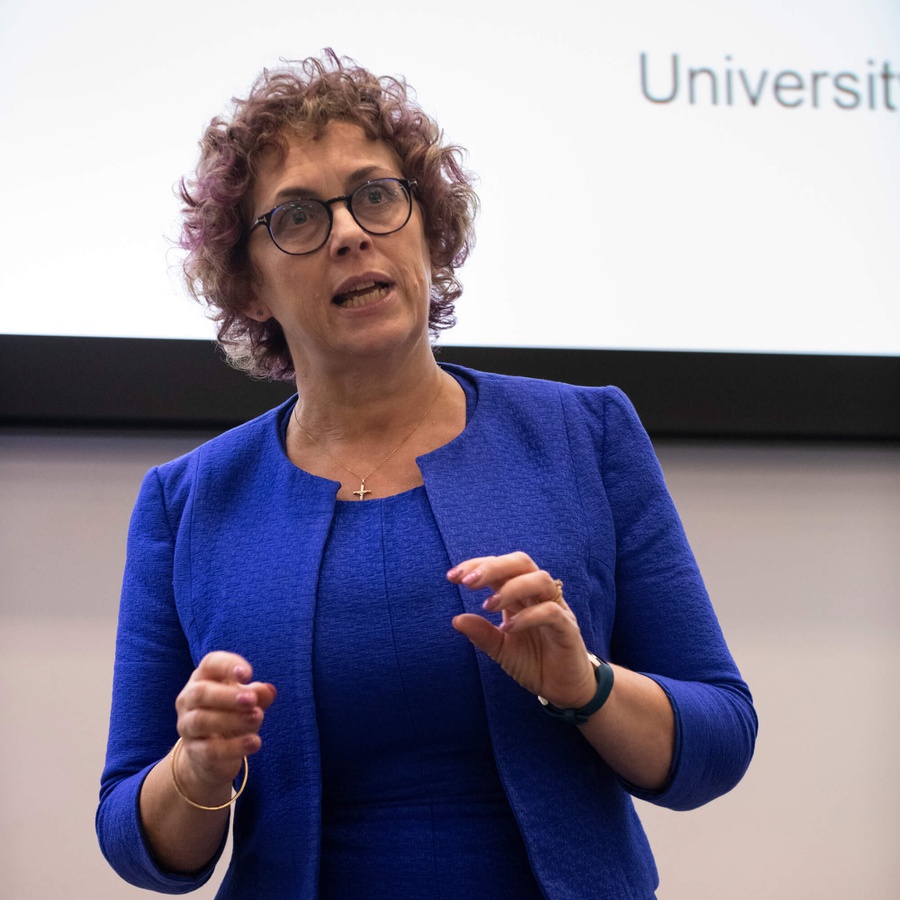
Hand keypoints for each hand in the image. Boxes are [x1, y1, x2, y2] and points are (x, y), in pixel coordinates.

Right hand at [173, 651, 276, 795]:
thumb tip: (269, 691)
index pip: (210, 664)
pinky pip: (210, 750)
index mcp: (203, 678)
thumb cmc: (231, 714)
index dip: (228, 666)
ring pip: (201, 720)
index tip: (248, 674)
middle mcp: (189, 699)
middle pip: (201, 692)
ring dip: (231, 719)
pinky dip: (234, 747)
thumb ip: (258, 694)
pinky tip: (255, 742)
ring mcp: (187, 726)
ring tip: (257, 718)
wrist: (210, 754)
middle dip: (227, 695)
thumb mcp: (248, 701)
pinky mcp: (194, 752)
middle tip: (252, 700)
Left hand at [448, 552, 595, 709]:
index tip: (452, 576)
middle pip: (522, 563)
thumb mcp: (501, 649)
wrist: (564, 690)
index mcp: (521, 595)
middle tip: (467, 581)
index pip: (502, 567)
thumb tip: (455, 620)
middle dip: (493, 567)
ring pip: (540, 580)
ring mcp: (557, 609)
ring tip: (487, 606)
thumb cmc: (535, 662)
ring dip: (511, 588)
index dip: (477, 565)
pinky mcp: (568, 629)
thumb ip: (482, 633)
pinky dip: (528, 616)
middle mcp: (539, 595)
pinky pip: (551, 612)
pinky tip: (508, 627)